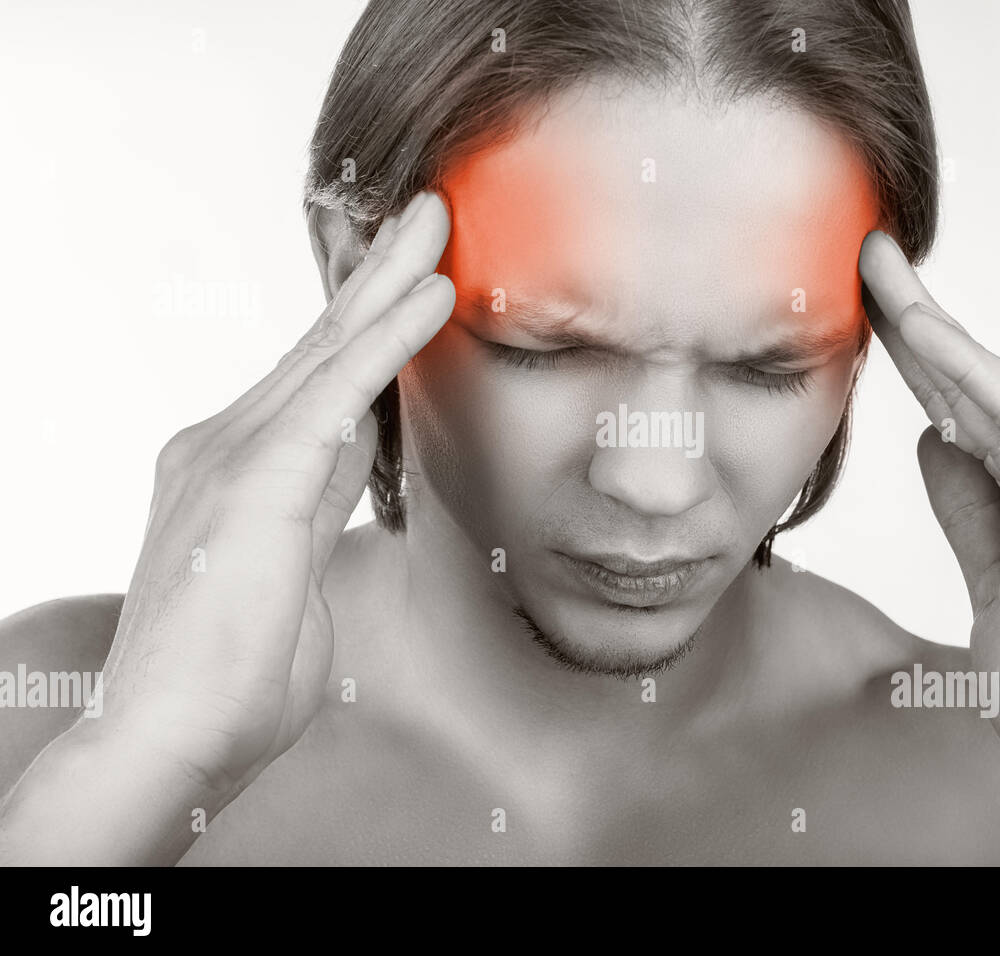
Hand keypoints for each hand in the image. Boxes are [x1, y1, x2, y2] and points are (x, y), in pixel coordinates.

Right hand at [89, 190, 453, 795]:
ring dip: (389, 282)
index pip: (316, 382)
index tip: (412, 278)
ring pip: (326, 350)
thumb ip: (320, 510)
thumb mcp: (296, 577)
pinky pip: (337, 393)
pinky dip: (388, 340)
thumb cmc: (233, 680)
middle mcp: (225, 446)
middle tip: (426, 214)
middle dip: (377, 277)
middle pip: (318, 346)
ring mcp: (231, 457)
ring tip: (437, 221)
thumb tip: (356, 465)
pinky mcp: (253, 481)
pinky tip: (431, 295)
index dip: (368, 327)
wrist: (169, 742)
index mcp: (236, 471)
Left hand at [856, 231, 999, 791]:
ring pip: (992, 384)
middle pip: (976, 385)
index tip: (867, 313)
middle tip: (863, 262)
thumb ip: (970, 509)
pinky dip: (963, 368)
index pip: (970, 410)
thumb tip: (934, 444)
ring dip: (930, 325)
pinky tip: (918, 329)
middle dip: (915, 323)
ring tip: (877, 269)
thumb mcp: (992, 578)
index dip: (918, 358)